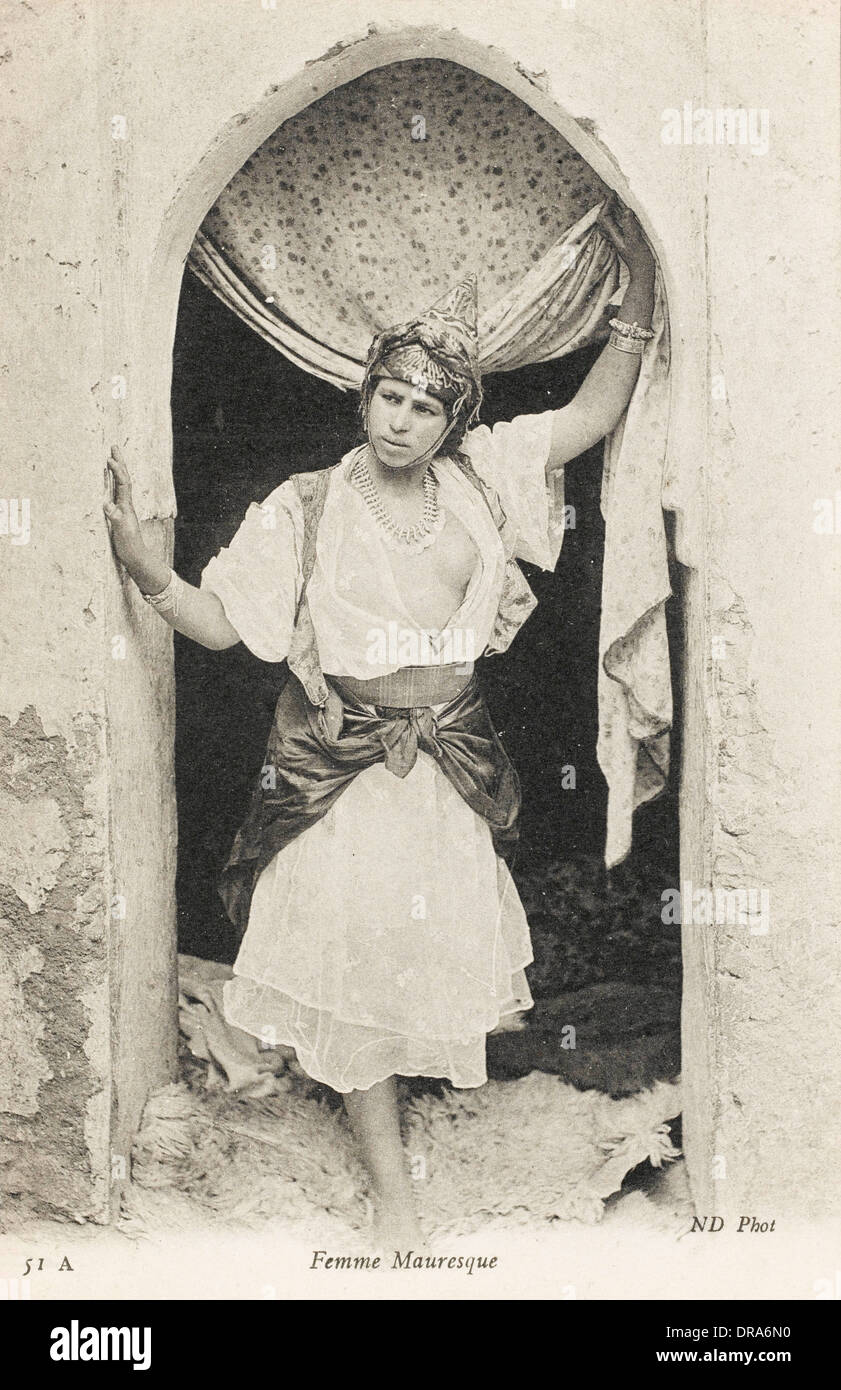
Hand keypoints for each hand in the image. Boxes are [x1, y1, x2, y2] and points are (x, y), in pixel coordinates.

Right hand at [103, 445, 144, 567]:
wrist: (137, 558)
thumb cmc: (129, 546)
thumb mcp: (121, 532)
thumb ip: (115, 518)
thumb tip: (107, 504)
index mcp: (126, 506)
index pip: (123, 484)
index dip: (117, 471)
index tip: (109, 458)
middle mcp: (126, 505)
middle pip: (124, 478)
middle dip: (119, 462)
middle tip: (113, 446)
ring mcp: (123, 509)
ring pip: (120, 484)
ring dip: (117, 470)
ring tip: (111, 458)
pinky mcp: (119, 515)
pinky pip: (115, 493)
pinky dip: (112, 483)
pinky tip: (109, 482)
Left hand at [597, 194, 654, 277]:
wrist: (642, 273)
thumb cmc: (640, 258)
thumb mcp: (636, 240)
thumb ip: (630, 225)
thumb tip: (626, 211)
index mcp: (614, 235)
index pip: (604, 216)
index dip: (607, 204)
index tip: (614, 193)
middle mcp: (613, 236)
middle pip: (603, 218)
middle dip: (607, 205)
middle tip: (614, 194)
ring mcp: (618, 238)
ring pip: (609, 221)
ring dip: (611, 209)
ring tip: (618, 200)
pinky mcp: (623, 239)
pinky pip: (616, 225)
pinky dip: (617, 216)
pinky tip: (624, 212)